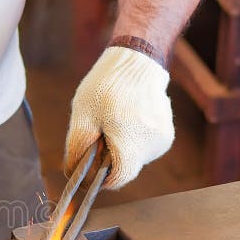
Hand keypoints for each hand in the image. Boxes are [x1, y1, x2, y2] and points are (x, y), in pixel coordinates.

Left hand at [64, 46, 172, 189]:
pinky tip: (125, 120)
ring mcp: (163, 141)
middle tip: (99, 132)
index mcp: (132, 143)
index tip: (89, 163)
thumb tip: (73, 174)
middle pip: (124, 168)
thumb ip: (77, 148)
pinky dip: (130, 140)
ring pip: (133, 159)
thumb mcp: (82, 116)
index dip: (99, 177)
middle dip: (107, 158)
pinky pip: (142, 149)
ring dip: (119, 148)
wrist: (136, 61)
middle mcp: (153, 146)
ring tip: (112, 122)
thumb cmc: (106, 86)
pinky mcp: (166, 135)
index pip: (117, 179)